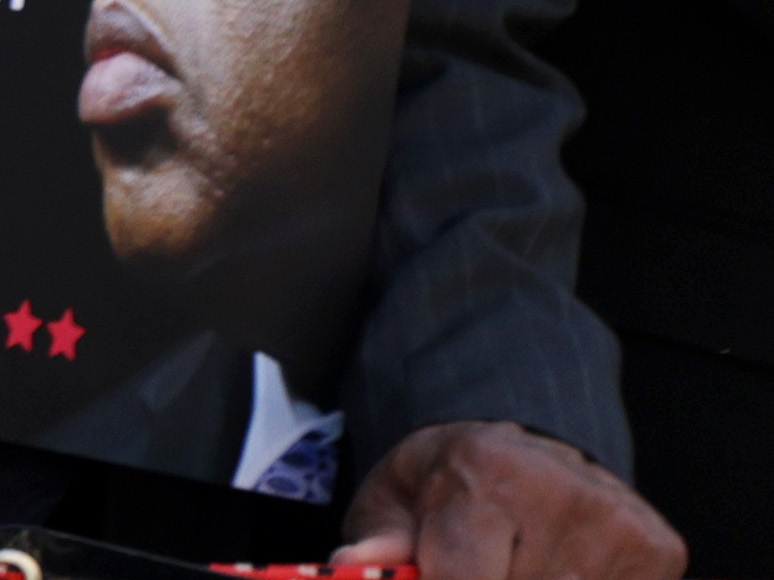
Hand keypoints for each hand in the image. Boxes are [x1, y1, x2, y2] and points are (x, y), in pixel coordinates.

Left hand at [334, 422, 681, 579]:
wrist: (516, 448)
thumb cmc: (445, 483)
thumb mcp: (394, 503)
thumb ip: (380, 543)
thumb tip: (354, 563)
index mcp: (486, 473)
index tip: (439, 576)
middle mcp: (563, 491)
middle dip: (484, 579)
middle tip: (474, 561)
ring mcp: (621, 521)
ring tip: (507, 561)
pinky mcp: (659, 548)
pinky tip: (553, 567)